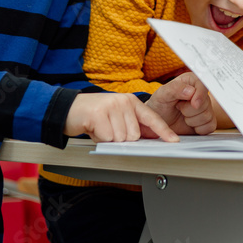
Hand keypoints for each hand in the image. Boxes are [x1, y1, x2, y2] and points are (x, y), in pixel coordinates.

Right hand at [64, 93, 178, 142]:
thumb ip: (131, 124)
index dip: (163, 131)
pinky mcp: (99, 114)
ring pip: (121, 138)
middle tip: (108, 128)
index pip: (151, 118)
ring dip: (109, 139)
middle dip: (120, 138)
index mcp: (130, 101)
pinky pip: (107, 138)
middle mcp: (123, 101)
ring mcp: (111, 106)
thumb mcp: (116, 115)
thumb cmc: (93, 114)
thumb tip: (147, 137)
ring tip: (100, 128)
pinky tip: (94, 128)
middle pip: (134, 135)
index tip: (173, 140)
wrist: (68, 108)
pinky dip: (99, 138)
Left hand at [146, 72, 217, 135]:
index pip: (203, 85)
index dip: (200, 95)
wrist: (159, 122)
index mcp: (192, 81)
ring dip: (192, 120)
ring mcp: (205, 107)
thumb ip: (175, 89)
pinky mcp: (207, 121)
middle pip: (205, 103)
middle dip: (189, 110)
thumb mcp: (162, 94)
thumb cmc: (160, 104)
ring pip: (207, 116)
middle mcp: (201, 93)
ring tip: (182, 115)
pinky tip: (189, 124)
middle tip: (178, 108)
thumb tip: (191, 91)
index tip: (194, 104)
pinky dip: (198, 128)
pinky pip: (210, 126)